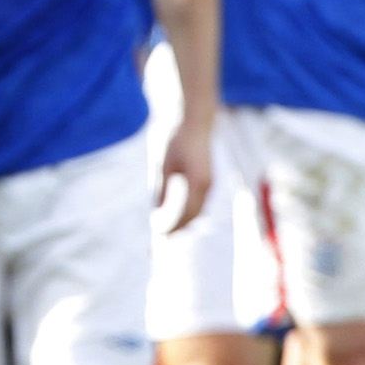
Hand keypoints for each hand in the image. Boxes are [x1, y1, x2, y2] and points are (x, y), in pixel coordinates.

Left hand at [158, 118, 213, 234]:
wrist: (190, 118)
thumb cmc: (172, 137)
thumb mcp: (161, 163)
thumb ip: (161, 189)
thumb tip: (157, 214)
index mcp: (196, 182)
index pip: (183, 214)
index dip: (170, 227)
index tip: (157, 238)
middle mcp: (205, 185)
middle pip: (191, 217)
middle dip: (175, 230)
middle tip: (158, 246)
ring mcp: (207, 183)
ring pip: (195, 212)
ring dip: (181, 224)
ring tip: (164, 238)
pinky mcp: (204, 179)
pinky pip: (195, 203)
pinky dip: (185, 214)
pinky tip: (173, 219)